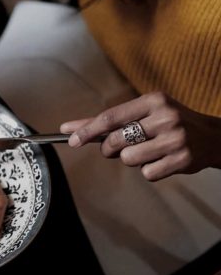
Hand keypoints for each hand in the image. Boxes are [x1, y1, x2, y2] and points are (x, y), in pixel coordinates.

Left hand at [61, 92, 220, 180]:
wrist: (212, 136)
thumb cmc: (168, 123)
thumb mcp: (144, 112)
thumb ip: (108, 121)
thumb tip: (68, 129)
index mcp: (153, 101)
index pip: (110, 117)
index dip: (87, 130)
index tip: (71, 140)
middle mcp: (166, 117)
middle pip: (116, 141)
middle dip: (109, 149)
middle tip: (117, 148)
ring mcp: (176, 139)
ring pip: (129, 159)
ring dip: (131, 159)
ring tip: (148, 151)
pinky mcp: (183, 160)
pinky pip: (147, 173)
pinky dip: (149, 170)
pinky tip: (162, 160)